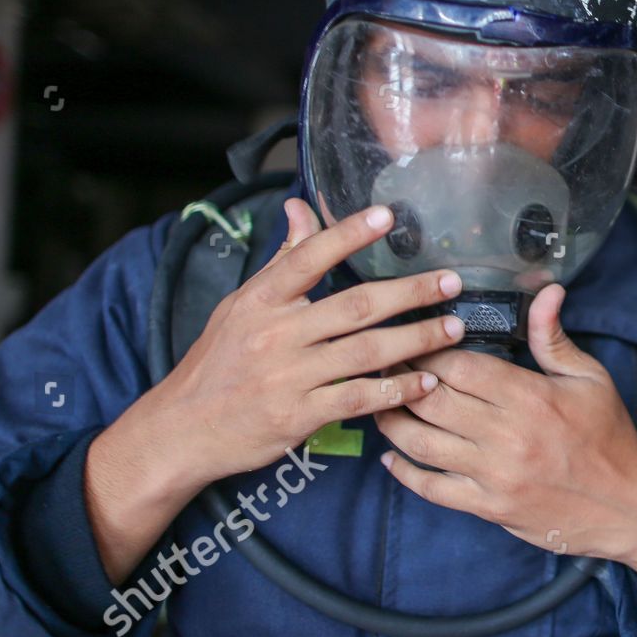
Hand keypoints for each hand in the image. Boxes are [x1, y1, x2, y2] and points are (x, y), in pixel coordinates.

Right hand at [87, 199, 463, 581]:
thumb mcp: (240, 306)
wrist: (182, 430)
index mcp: (261, 300)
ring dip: (416, 339)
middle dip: (410, 292)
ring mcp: (288, 376)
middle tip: (452, 282)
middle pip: (355, 305)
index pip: (309, 257)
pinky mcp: (298, 416)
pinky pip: (358, 398)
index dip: (349, 235)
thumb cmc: (217, 363)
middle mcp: (276, 333)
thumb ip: (281, 260)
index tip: (388, 217)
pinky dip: (396, 391)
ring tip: (454, 328)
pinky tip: (425, 382)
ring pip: (366, 351)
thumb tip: (298, 207)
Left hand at [375, 284, 636, 601]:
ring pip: (422, 442)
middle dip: (400, 378)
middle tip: (382, 362)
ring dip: (391, 420)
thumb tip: (547, 291)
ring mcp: (493, 474)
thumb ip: (555, 338)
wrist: (628, 508)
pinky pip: (432, 488)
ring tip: (377, 400)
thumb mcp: (590, 380)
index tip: (411, 337)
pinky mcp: (488, 506)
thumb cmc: (609, 438)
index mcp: (530, 397)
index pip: (459, 365)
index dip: (427, 349)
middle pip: (432, 399)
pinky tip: (390, 455)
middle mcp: (506, 435)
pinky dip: (404, 471)